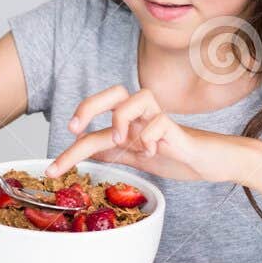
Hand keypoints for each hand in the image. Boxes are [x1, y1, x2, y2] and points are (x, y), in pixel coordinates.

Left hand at [45, 85, 242, 183]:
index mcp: (127, 124)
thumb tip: (84, 152)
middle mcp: (140, 117)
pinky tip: (152, 151)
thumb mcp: (135, 157)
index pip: (92, 132)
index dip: (70, 151)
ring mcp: (158, 120)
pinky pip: (160, 122)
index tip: (52, 170)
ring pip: (136, 97)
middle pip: (112, 92)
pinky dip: (151, 135)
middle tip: (75, 128)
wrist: (209, 161)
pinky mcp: (176, 129)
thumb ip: (112, 152)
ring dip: (122, 117)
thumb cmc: (173, 154)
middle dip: (89, 107)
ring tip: (122, 140)